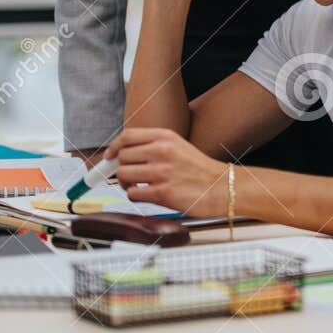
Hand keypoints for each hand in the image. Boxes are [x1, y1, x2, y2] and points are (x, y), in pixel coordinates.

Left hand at [108, 127, 227, 217]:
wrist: (222, 187)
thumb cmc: (200, 169)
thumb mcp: (178, 146)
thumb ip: (153, 146)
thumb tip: (122, 154)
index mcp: (165, 137)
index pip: (127, 136)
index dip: (114, 147)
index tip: (110, 156)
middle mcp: (162, 151)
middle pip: (122, 157)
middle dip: (121, 168)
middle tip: (129, 176)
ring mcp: (162, 172)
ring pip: (123, 175)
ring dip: (125, 184)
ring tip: (137, 186)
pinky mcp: (163, 192)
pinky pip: (132, 193)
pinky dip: (134, 196)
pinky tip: (146, 195)